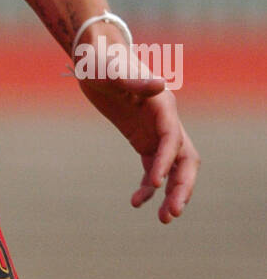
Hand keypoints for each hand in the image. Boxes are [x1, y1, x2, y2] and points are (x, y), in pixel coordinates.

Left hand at [78, 72, 199, 222]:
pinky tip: (137, 202)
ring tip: (164, 219)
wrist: (93, 59)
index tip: (153, 182)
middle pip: (185, 158)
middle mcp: (166, 120)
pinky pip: (153, 168)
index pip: (171, 137)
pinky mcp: (144, 140)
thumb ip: (135, 81)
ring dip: (172, 193)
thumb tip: (160, 84)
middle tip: (173, 213)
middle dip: (182, 186)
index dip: (166, 160)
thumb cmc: (101, 61)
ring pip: (174, 168)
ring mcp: (157, 132)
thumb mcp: (111, 71)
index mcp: (163, 103)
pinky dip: (149, 187)